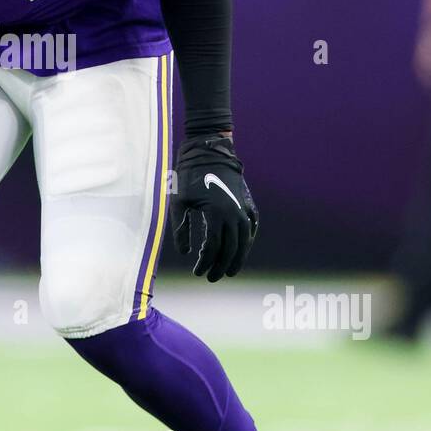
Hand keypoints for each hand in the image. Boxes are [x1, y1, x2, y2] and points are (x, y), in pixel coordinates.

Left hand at [171, 134, 258, 281]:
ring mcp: (244, 209)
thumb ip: (181, 229)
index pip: (213, 248)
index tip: (197, 272)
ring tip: (229, 271)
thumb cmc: (190, 177)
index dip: (205, 263)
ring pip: (245, 242)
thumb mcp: (179, 203)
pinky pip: (251, 229)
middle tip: (212, 278)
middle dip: (221, 266)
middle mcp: (234, 214)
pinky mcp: (249, 205)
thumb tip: (185, 253)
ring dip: (237, 258)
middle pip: (231, 249)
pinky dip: (246, 242)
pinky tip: (240, 249)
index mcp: (216, 214)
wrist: (210, 153)